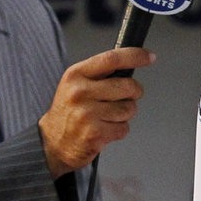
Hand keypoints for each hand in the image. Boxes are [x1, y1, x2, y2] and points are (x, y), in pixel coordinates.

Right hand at [38, 46, 153, 175]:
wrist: (51, 143)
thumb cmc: (68, 112)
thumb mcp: (74, 84)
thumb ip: (99, 73)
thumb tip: (131, 63)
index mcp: (75, 75)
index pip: (111, 59)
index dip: (135, 56)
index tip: (149, 57)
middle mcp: (80, 92)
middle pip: (127, 86)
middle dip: (134, 92)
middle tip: (128, 97)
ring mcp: (87, 114)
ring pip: (129, 109)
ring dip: (125, 114)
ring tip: (108, 117)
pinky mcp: (95, 134)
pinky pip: (124, 128)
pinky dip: (119, 130)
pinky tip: (104, 130)